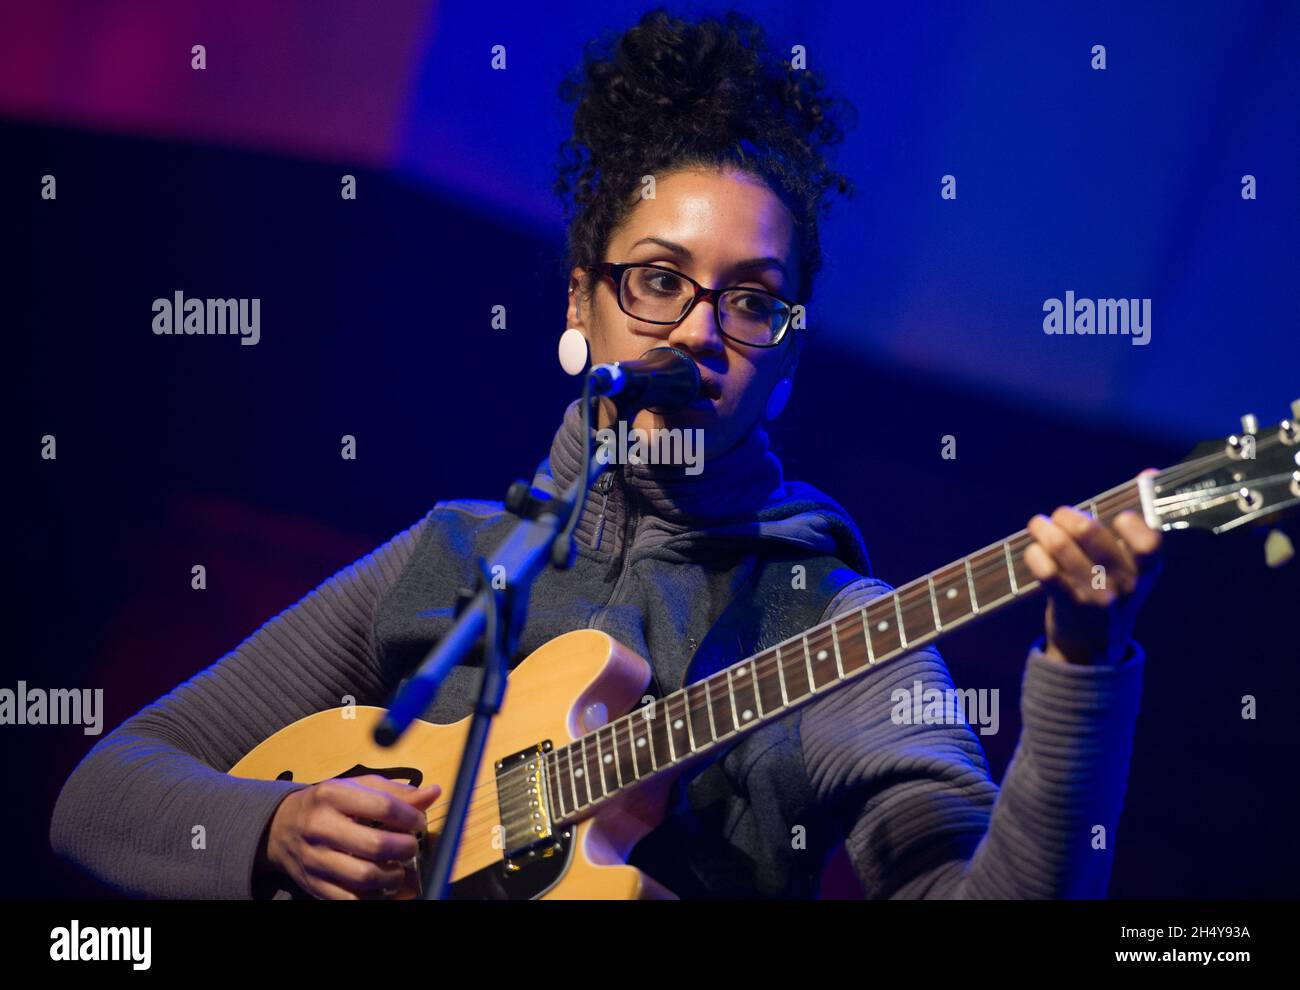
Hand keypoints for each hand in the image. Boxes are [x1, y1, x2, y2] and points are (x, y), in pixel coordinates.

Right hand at [258, 774, 440, 899]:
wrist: (281, 827)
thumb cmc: (329, 805)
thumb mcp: (357, 787)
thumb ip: (395, 792)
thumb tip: (433, 794)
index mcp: (333, 795)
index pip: (383, 806)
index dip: (410, 817)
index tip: (419, 822)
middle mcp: (320, 827)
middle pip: (375, 846)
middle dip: (404, 849)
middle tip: (411, 847)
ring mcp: (315, 859)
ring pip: (364, 878)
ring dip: (393, 878)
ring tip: (399, 870)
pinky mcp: (314, 885)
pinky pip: (351, 900)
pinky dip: (375, 898)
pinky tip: (383, 887)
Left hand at [1024, 474, 1162, 665]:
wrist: (1093, 649)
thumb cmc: (1111, 591)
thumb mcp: (1132, 565)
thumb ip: (1137, 521)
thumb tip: (1150, 473)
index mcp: (1147, 570)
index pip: (1149, 541)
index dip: (1128, 522)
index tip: (1114, 517)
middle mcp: (1126, 585)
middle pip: (1090, 533)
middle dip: (1068, 515)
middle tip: (1060, 515)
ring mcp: (1097, 597)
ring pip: (1062, 547)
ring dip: (1044, 528)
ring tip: (1039, 524)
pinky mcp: (1069, 606)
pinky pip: (1045, 570)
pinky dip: (1034, 553)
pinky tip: (1033, 550)